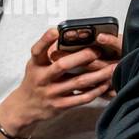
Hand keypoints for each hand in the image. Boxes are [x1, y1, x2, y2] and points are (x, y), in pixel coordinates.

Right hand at [0, 28, 117, 138]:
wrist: (26, 108)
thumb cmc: (34, 81)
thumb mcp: (35, 65)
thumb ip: (48, 52)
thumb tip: (63, 33)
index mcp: (35, 65)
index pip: (38, 50)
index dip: (45, 40)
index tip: (56, 30)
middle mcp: (42, 78)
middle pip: (62, 65)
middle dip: (82, 57)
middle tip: (98, 51)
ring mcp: (51, 93)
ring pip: (78, 82)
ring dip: (98, 75)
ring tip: (112, 67)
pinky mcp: (61, 105)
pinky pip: (82, 98)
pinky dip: (96, 91)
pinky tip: (106, 84)